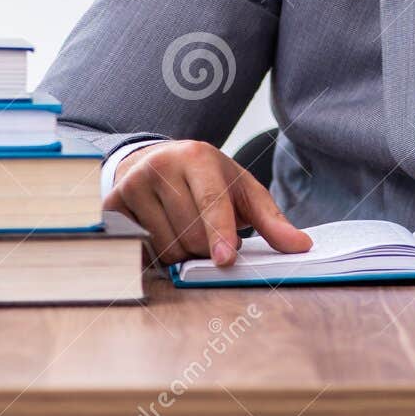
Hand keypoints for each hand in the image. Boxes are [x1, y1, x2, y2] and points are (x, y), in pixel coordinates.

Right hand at [106, 140, 312, 266]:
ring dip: (184, 252)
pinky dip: (159, 251)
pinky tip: (162, 229)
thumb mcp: (241, 190)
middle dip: (207, 246)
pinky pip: (143, 248)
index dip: (220, 232)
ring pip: (167, 245)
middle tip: (209, 233)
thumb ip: (271, 220)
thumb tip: (301, 246)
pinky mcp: (113, 204)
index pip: (211, 200)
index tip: (226, 258)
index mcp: (197, 156)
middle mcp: (161, 166)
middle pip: (192, 232)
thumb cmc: (207, 180)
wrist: (154, 160)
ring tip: (185, 228)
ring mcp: (133, 184)